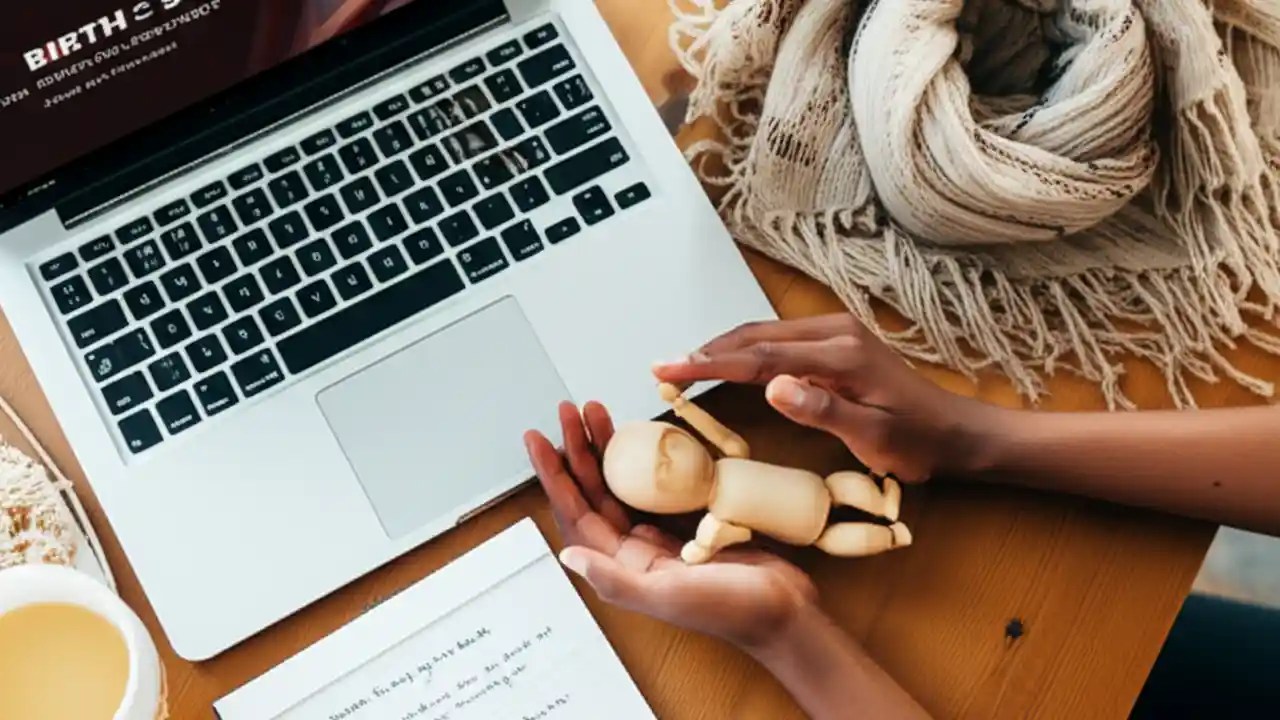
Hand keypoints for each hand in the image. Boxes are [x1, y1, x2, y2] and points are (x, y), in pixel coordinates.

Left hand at [524, 401, 817, 651]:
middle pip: (595, 491)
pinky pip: (658, 484)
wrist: (785, 612)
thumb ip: (616, 580)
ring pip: (623, 483)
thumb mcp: (668, 597)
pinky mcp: (690, 523)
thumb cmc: (730, 611)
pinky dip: (646, 457)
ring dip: (606, 449)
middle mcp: (635, 551)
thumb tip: (568, 554)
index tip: (539, 437)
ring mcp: (662, 535)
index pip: (577, 513)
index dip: (555, 475)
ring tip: (597, 413)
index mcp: (623, 568)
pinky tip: (641, 433)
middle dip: (579, 450)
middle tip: (569, 411)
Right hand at [652, 314, 997, 482]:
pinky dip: (745, 350)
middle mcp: (834, 332)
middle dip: (706, 351)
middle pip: (755, 336)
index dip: (710, 363)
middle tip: (662, 367)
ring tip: (683, 364)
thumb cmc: (916, 441)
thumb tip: (772, 386)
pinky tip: (727, 361)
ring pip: (764, 333)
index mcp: (839, 354)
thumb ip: (821, 408)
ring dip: (723, 348)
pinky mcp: (836, 341)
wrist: (955, 432)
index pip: (760, 356)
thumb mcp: (871, 436)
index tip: (669, 368)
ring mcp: (836, 333)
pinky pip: (778, 339)